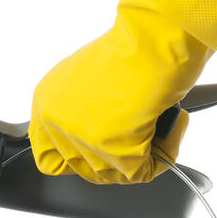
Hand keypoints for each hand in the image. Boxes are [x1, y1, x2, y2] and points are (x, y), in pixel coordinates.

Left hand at [29, 0, 216, 183]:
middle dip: (114, 154)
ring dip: (142, 150)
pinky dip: (165, 150)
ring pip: (116, 174)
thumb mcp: (89, 77)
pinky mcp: (117, 160)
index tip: (102, 143)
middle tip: (138, 128)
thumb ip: (84, 109)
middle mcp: (59, 129)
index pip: (49, 156)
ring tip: (158, 118)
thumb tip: (102, 130)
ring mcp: (85, 146)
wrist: (154, 43)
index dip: (78, 154)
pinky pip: (145, 172)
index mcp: (45, 107)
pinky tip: (171, 121)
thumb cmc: (131, 48)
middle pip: (86, 168)